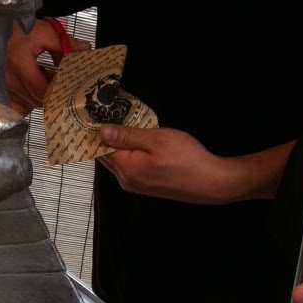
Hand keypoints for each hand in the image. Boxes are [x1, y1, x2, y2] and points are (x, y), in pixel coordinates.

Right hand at [5, 19, 88, 116]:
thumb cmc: (17, 27)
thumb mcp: (43, 31)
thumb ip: (64, 43)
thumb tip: (85, 50)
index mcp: (20, 66)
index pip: (42, 91)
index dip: (57, 91)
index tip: (69, 84)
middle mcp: (9, 81)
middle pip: (36, 101)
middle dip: (52, 95)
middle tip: (63, 83)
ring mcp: (2, 87)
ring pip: (28, 103)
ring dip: (41, 97)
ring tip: (49, 82)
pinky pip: (16, 105)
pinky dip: (27, 102)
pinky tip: (33, 90)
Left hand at [97, 125, 289, 203]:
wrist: (211, 182)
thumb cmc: (187, 159)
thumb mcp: (155, 139)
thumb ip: (127, 136)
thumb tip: (102, 131)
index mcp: (126, 169)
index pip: (99, 149)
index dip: (94, 132)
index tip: (92, 115)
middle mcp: (127, 181)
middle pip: (106, 157)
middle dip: (104, 138)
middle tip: (105, 116)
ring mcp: (137, 185)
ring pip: (119, 162)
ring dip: (118, 145)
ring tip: (122, 124)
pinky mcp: (147, 186)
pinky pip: (131, 167)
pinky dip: (130, 154)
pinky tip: (138, 141)